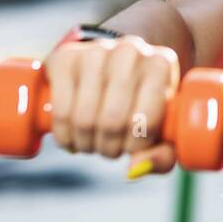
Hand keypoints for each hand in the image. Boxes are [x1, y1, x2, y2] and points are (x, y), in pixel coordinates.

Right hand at [43, 34, 181, 175]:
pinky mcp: (64, 57)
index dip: (136, 147)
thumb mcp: (163, 126)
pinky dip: (63, 135)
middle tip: (109, 149)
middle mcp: (130, 52)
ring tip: (91, 144)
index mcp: (161, 64)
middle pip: (112, 121)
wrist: (116, 63)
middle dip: (109, 148)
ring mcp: (95, 51)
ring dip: (86, 144)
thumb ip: (162, 155)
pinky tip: (70, 138)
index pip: (146, 120)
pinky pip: (60, 109)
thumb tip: (133, 170)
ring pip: (84, 117)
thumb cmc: (143, 101)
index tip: (132, 148)